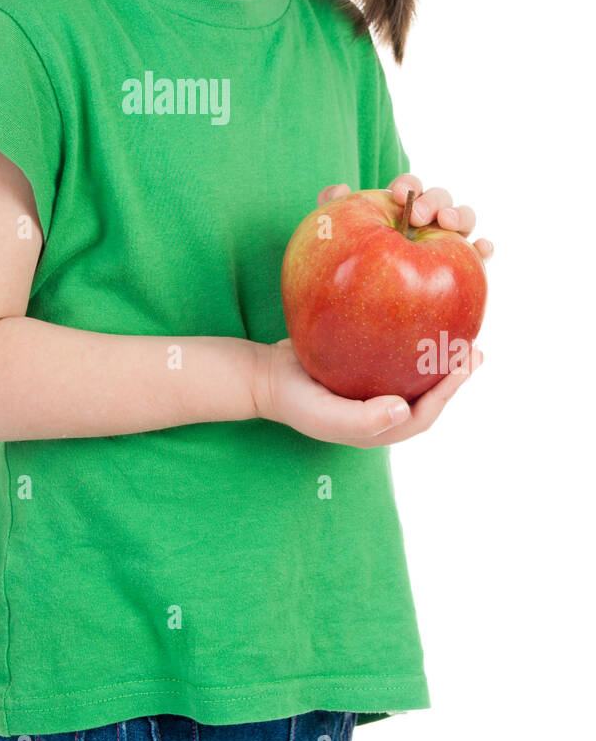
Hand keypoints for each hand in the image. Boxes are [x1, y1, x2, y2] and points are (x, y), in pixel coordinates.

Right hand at [252, 335, 483, 447]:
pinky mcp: (366, 364)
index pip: (424, 413)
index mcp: (382, 427)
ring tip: (461, 332)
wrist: (266, 376)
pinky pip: (396, 352)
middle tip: (475, 348)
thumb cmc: (294, 400)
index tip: (465, 364)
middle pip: (428, 393)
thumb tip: (403, 410)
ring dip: (440, 355)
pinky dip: (413, 336)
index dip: (448, 391)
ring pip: (416, 371)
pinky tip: (421, 312)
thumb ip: (361, 420)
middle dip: (455, 373)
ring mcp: (376, 386)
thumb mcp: (324, 414)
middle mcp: (386, 408)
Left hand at [319, 177, 493, 262]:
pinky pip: (477, 258)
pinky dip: (484, 249)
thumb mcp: (334, 241)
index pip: (408, 188)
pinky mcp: (462, 270)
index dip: (407, 185)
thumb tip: (340, 190)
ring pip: (464, 221)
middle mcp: (426, 222)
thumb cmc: (347, 269)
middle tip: (417, 216)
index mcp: (399, 209)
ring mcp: (446, 243)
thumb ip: (331, 212)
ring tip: (448, 225)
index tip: (398, 194)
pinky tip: (482, 250)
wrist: (362, 315)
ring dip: (460, 216)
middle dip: (433, 201)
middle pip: (439, 200)